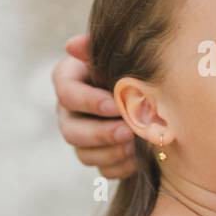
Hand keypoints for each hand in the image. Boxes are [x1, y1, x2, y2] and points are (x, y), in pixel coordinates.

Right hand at [52, 32, 136, 178]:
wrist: (147, 85)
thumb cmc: (128, 62)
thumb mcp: (113, 53)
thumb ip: (95, 48)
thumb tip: (73, 45)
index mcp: (68, 81)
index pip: (67, 93)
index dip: (90, 102)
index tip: (115, 105)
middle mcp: (68, 112)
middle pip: (71, 131)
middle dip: (101, 134)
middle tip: (129, 131)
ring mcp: (81, 137)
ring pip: (84, 155)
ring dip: (112, 153)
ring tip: (136, 145)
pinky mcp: (97, 156)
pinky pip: (102, 170)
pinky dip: (120, 167)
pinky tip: (137, 159)